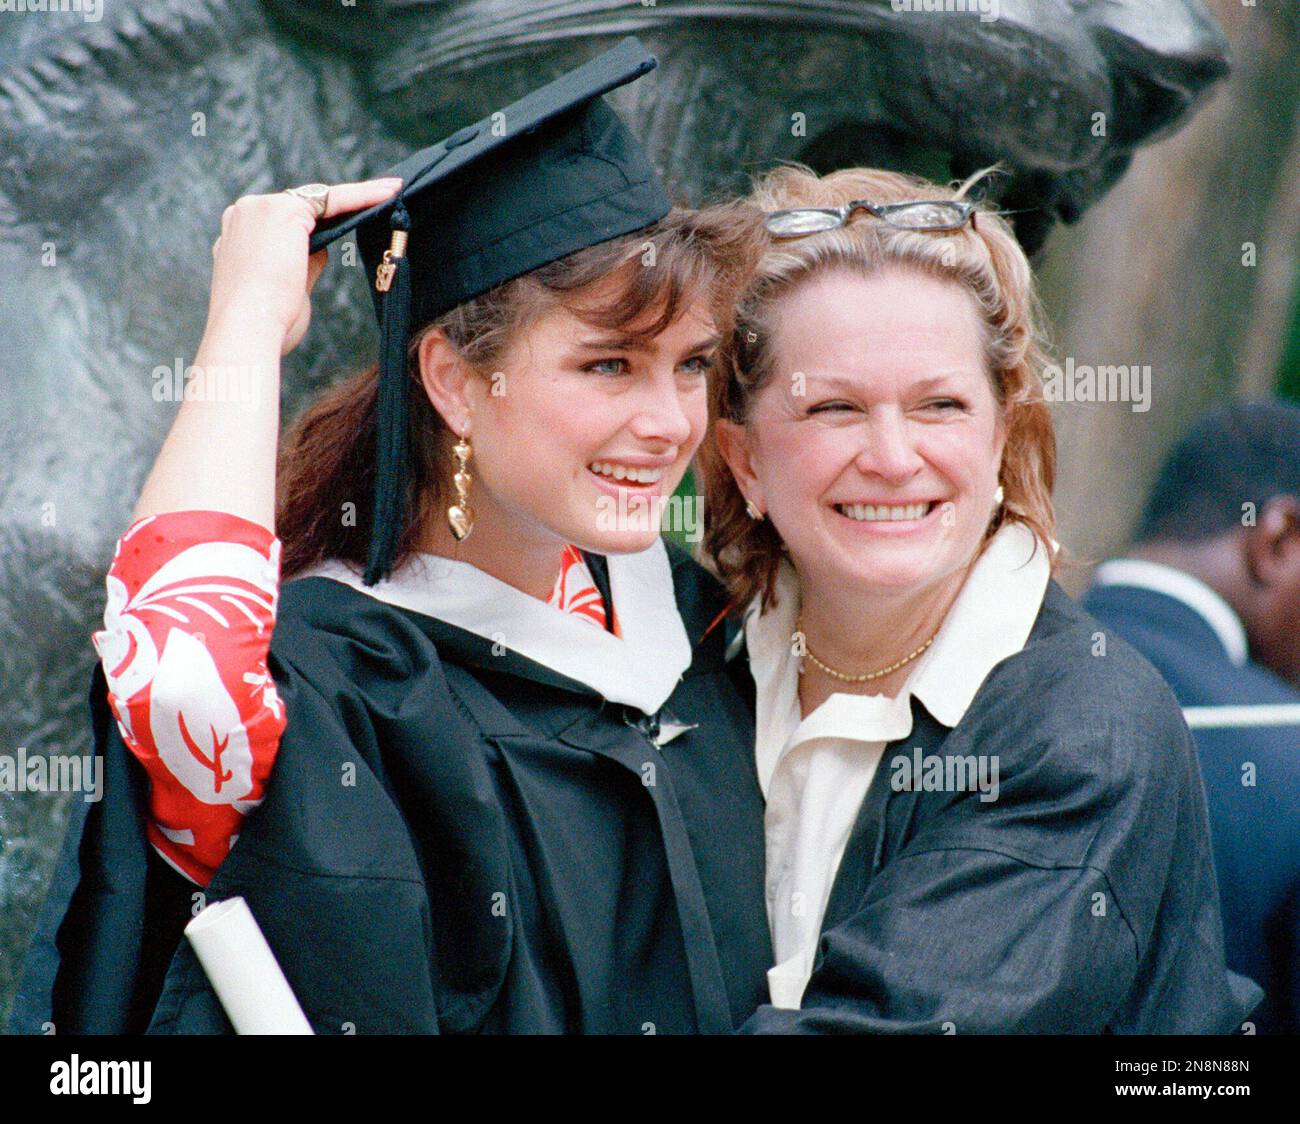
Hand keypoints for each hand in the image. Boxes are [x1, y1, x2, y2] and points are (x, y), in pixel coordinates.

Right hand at [206, 178, 402, 356]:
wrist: (248, 329)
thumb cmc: (267, 322)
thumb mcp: (289, 288)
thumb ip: (304, 264)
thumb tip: (321, 250)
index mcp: (239, 234)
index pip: (286, 221)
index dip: (318, 221)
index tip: (346, 219)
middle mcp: (245, 213)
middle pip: (303, 205)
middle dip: (341, 206)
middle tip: (381, 198)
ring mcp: (261, 208)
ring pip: (319, 199)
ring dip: (357, 196)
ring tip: (390, 192)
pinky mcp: (284, 210)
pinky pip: (332, 200)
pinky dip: (361, 196)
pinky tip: (387, 194)